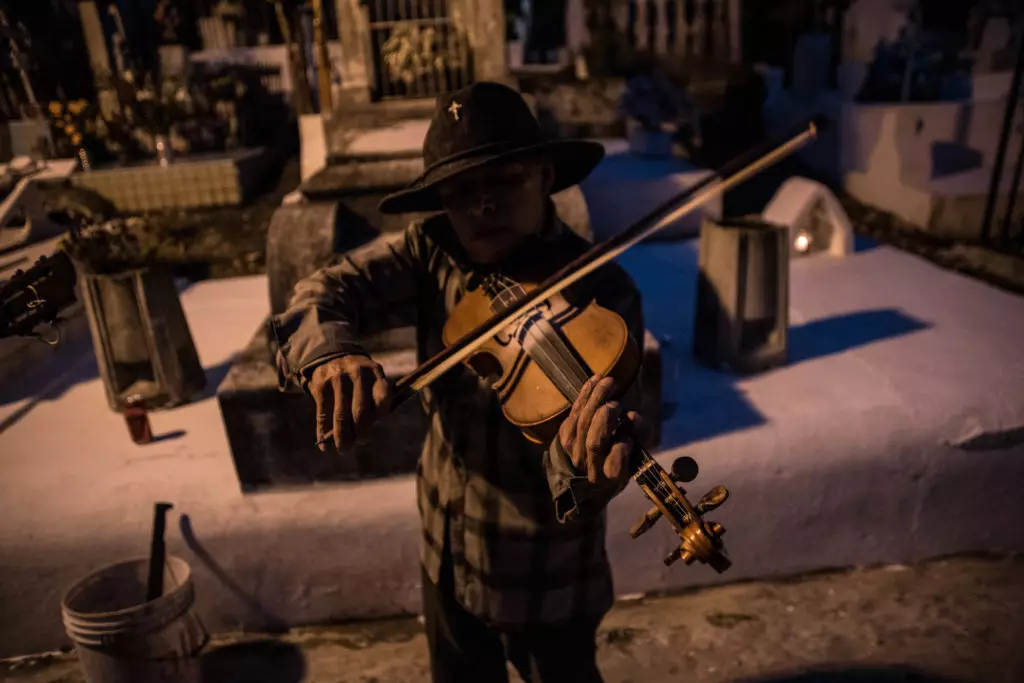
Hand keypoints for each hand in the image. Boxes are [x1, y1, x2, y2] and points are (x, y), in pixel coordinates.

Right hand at [309, 355, 390, 452]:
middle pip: (361, 411)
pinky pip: (323, 414)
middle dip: (362, 432)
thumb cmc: (357, 376)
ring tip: (343, 448)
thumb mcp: (371, 378)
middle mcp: (357, 373)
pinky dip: (324, 432)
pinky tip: (325, 443)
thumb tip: (366, 433)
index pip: (382, 398)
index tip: (375, 424)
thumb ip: (374, 400)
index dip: (380, 415)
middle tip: (361, 442)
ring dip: (343, 437)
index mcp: (374, 371)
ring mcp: (337, 378)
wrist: (331, 354)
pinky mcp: (320, 385)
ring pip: (341, 415)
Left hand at [558, 375, 643, 492]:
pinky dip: (585, 395)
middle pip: (595, 442)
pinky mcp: (564, 436)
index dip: (622, 447)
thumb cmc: (617, 471)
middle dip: (606, 419)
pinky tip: (595, 380)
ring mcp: (573, 451)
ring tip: (608, 382)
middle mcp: (590, 467)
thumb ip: (638, 439)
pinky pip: (574, 413)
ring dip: (595, 400)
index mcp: (610, 477)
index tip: (630, 435)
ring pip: (582, 423)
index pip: (616, 464)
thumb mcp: (634, 462)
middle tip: (617, 404)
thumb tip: (634, 417)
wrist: (583, 486)